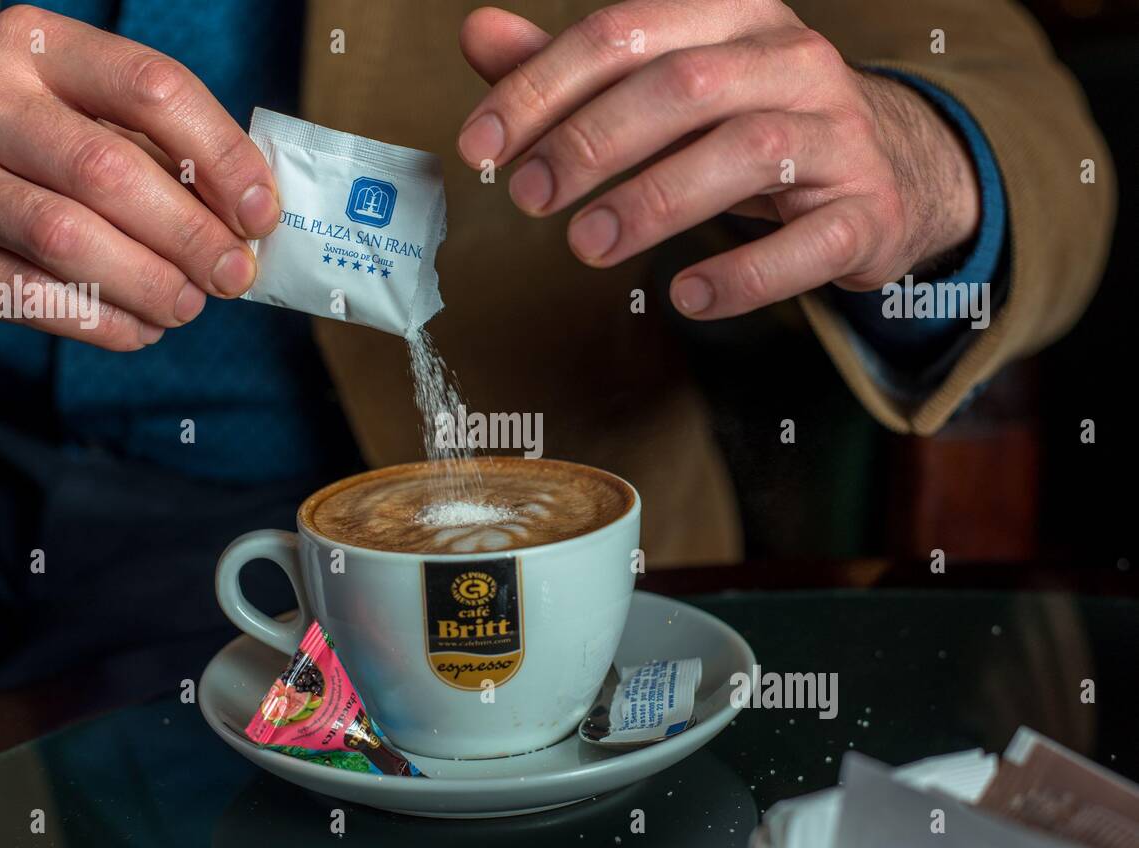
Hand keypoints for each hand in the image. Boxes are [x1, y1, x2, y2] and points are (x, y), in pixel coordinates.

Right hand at [0, 4, 277, 348]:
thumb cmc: (15, 159)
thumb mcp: (74, 121)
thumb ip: (155, 153)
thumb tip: (252, 217)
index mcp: (32, 46)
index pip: (151, 87)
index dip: (222, 156)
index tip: (262, 214)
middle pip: (111, 169)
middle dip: (193, 235)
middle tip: (235, 276)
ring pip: (69, 238)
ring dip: (151, 283)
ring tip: (189, 306)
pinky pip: (34, 299)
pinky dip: (104, 321)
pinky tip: (138, 329)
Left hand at [457, 1, 979, 319]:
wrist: (890, 167)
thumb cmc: (755, 121)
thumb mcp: (671, 82)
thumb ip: (579, 68)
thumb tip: (480, 37)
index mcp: (733, 17)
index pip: (624, 32)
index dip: (541, 88)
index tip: (480, 145)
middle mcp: (791, 62)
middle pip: (682, 85)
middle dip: (592, 141)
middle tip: (530, 196)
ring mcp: (838, 136)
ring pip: (745, 153)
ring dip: (653, 201)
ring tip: (587, 245)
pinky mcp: (865, 212)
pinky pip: (808, 244)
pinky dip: (744, 273)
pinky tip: (686, 296)